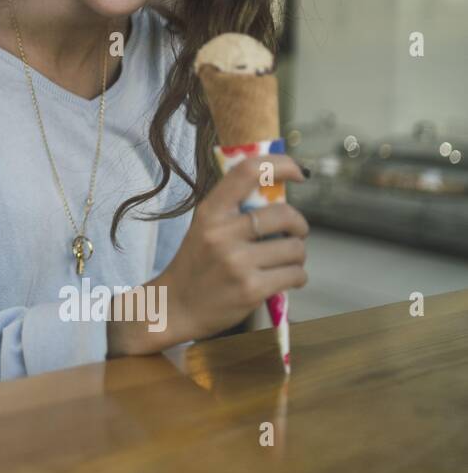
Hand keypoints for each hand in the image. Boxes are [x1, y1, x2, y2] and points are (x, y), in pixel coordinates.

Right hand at [108, 154, 308, 355]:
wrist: (173, 307)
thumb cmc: (196, 265)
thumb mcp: (204, 228)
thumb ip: (233, 211)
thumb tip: (280, 191)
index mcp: (209, 213)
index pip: (247, 172)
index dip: (281, 164)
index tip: (299, 172)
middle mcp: (221, 234)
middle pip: (285, 214)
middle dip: (299, 225)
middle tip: (295, 233)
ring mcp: (236, 263)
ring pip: (295, 249)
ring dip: (297, 256)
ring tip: (283, 263)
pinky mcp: (251, 290)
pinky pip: (296, 275)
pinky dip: (297, 277)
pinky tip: (283, 280)